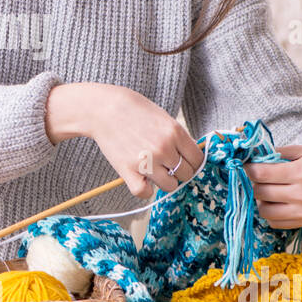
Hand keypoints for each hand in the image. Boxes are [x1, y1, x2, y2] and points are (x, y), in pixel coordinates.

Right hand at [51, 83, 204, 197]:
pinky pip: (145, 192)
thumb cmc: (133, 110)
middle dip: (179, 171)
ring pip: (170, 186)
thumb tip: (190, 157)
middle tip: (166, 164)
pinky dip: (145, 190)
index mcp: (175, 132)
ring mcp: (147, 161)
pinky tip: (142, 179)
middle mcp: (164, 148)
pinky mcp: (128, 171)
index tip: (186, 162)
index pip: (197, 159)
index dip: (193, 162)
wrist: (103, 109)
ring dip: (165, 181)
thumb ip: (178, 137)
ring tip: (155, 170)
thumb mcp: (163, 117)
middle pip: (186, 174)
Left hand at [242, 144, 301, 229]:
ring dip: (260, 200)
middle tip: (258, 176)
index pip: (261, 174)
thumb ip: (277, 154)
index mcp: (301, 172)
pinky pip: (275, 223)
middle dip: (254, 183)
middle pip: (260, 192)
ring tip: (266, 190)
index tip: (246, 166)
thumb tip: (252, 158)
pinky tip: (275, 202)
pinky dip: (270, 213)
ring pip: (264, 211)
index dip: (249, 169)